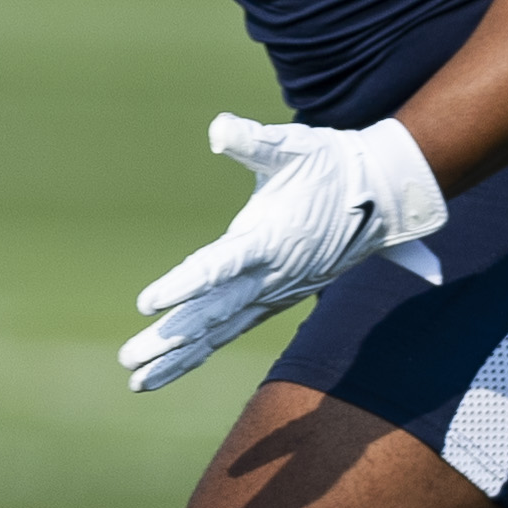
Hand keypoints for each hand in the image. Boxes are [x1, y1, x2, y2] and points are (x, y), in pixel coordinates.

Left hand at [118, 115, 447, 391]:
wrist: (382, 196)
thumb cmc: (331, 165)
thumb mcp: (294, 146)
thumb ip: (254, 141)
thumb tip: (219, 128)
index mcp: (269, 240)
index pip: (219, 267)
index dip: (184, 284)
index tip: (147, 303)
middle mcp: (270, 276)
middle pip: (212, 314)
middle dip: (169, 339)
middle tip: (126, 360)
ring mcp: (272, 293)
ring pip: (219, 332)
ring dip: (178, 357)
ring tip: (136, 379)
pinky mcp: (273, 300)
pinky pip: (231, 331)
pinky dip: (200, 352)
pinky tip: (169, 369)